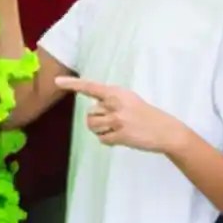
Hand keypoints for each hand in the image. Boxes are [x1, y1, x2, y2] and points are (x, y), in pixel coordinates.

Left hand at [55, 77, 187, 154]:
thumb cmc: (145, 114)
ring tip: (116, 129)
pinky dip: (108, 141)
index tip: (56, 81)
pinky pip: (102, 139)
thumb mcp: (129, 99)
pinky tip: (121, 137)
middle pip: (90, 114)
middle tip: (116, 122)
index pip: (90, 86)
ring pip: (92, 127)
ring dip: (101, 131)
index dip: (72, 84)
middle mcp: (115, 104)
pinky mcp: (120, 135)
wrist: (165, 130)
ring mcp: (117, 120)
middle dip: (98, 120)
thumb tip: (93, 110)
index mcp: (117, 92)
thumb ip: (110, 101)